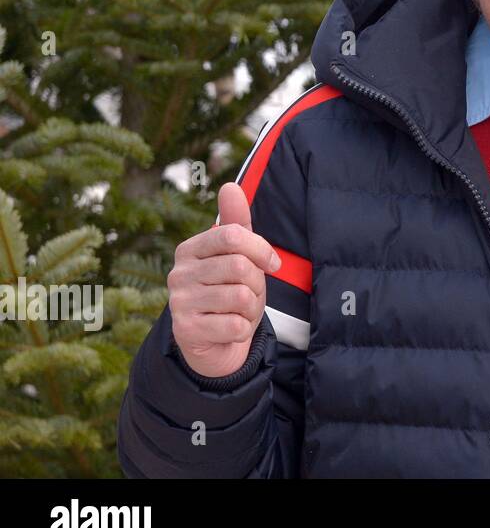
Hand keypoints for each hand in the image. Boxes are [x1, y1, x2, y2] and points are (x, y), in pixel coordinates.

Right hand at [168, 182, 281, 377]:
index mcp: (190, 249)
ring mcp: (179, 302)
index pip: (233, 235)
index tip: (272, 264)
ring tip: (240, 312)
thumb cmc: (229, 290)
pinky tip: (231, 328)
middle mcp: (178, 273)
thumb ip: (237, 222)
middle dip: (258, 284)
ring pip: (241, 297)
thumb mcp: (237, 256)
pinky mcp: (186, 330)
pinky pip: (235, 325)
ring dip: (252, 309)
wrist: (213, 341)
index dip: (261, 249)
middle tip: (251, 294)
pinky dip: (243, 329)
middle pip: (241, 267)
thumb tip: (229, 186)